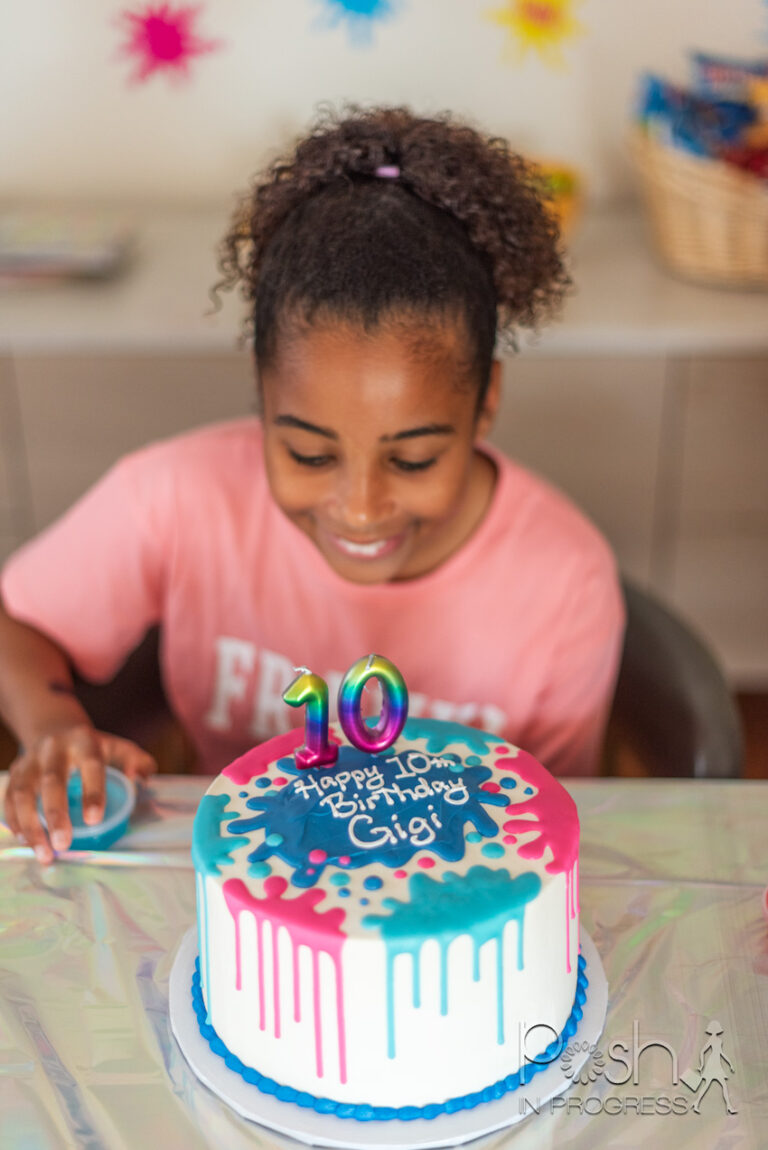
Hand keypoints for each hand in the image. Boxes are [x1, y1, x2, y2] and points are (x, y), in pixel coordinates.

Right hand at [4, 724, 156, 863]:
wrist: (55, 728)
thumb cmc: (92, 748)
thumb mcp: (118, 748)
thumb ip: (136, 762)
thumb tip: (141, 780)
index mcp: (84, 742)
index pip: (90, 766)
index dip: (92, 792)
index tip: (93, 820)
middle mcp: (54, 749)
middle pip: (51, 781)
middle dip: (55, 815)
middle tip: (63, 844)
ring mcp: (30, 760)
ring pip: (23, 793)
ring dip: (31, 826)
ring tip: (44, 854)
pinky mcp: (15, 772)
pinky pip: (9, 799)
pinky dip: (15, 822)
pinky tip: (26, 842)